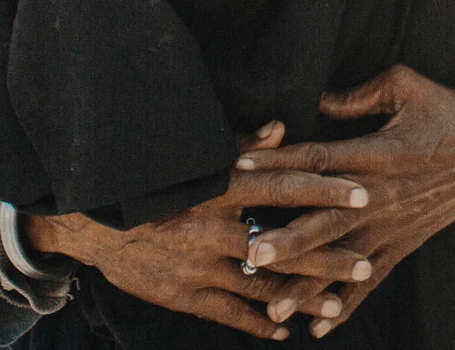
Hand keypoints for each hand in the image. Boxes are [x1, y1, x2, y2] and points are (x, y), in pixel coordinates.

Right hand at [23, 122, 373, 340]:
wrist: (89, 222)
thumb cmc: (149, 183)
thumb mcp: (191, 161)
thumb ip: (240, 147)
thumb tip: (282, 127)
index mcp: (218, 188)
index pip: (283, 186)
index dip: (323, 190)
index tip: (363, 193)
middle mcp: (212, 228)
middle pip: (282, 243)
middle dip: (326, 253)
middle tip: (365, 259)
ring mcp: (198, 266)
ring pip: (262, 284)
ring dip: (302, 295)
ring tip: (339, 303)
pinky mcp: (183, 294)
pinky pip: (230, 313)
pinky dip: (259, 321)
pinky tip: (285, 328)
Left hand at [234, 65, 454, 338]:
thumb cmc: (446, 111)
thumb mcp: (405, 86)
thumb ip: (357, 95)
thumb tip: (314, 98)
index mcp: (376, 154)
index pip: (318, 159)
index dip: (279, 162)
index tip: (241, 167)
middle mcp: (378, 197)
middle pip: (326, 221)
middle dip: (288, 240)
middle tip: (252, 253)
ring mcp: (390, 227)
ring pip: (341, 261)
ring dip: (308, 285)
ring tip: (274, 309)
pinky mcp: (401, 246)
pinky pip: (369, 281)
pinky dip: (345, 306)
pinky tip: (319, 329)